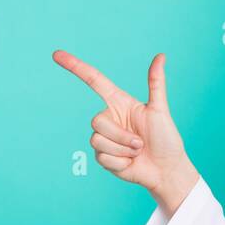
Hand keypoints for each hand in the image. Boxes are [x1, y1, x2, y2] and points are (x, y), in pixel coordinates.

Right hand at [53, 49, 192, 195]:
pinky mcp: (103, 158)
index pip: (94, 81)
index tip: (57, 54)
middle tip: (139, 143)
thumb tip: (161, 55)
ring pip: (97, 141)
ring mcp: (105, 139)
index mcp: (119, 103)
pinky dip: (120, 162)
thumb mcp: (160, 110)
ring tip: (137, 152)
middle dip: (120, 135)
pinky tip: (131, 163)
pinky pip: (102, 158)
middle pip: (96, 121)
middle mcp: (109, 118)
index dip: (76, 67)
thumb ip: (156, 83)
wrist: (166, 169)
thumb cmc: (166, 139)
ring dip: (122, 149)